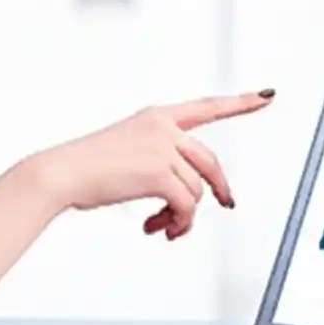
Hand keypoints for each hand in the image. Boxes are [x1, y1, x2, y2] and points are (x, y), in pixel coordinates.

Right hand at [34, 90, 274, 239]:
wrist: (60, 173)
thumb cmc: (85, 167)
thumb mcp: (126, 152)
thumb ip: (158, 163)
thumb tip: (183, 196)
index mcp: (155, 116)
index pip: (206, 107)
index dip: (239, 102)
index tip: (264, 96)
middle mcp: (163, 127)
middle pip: (210, 162)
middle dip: (219, 189)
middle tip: (226, 205)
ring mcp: (162, 148)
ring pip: (197, 191)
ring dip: (184, 216)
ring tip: (163, 227)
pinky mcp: (159, 172)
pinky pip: (186, 206)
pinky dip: (177, 223)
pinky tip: (158, 228)